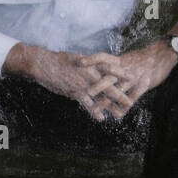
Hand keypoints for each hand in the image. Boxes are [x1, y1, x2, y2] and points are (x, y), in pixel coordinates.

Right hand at [7, 43, 125, 120]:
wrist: (44, 65)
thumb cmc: (60, 60)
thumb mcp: (78, 58)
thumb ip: (89, 64)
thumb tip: (95, 65)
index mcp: (92, 65)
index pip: (111, 69)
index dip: (122, 74)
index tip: (133, 77)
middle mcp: (91, 75)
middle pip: (111, 85)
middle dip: (122, 92)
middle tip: (132, 99)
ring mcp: (84, 85)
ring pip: (102, 96)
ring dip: (112, 106)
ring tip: (122, 113)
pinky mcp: (76, 92)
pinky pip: (88, 104)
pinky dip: (95, 111)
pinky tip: (102, 118)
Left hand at [78, 42, 177, 118]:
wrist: (164, 55)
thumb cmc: (145, 57)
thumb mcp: (129, 58)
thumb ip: (116, 64)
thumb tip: (101, 66)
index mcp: (120, 60)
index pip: (103, 57)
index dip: (92, 59)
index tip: (79, 61)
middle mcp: (125, 69)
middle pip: (109, 76)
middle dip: (98, 85)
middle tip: (87, 92)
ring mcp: (134, 78)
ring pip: (119, 90)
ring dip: (107, 101)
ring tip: (97, 109)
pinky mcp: (143, 86)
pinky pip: (132, 98)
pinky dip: (123, 108)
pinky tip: (117, 115)